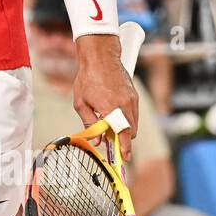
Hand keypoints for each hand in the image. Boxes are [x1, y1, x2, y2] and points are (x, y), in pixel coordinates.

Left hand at [73, 33, 138, 160]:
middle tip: (111, 142)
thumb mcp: (81, 103)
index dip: (124, 149)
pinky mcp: (134, 95)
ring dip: (125, 129)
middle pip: (131, 132)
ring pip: (134, 123)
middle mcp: (126, 106)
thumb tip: (97, 139)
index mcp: (112, 109)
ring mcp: (133, 100)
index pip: (123, 135)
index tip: (125, 158)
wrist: (100, 57)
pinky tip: (113, 114)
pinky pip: (134, 113)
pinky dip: (126, 118)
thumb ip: (89, 123)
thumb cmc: (87, 79)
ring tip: (109, 126)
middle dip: (123, 139)